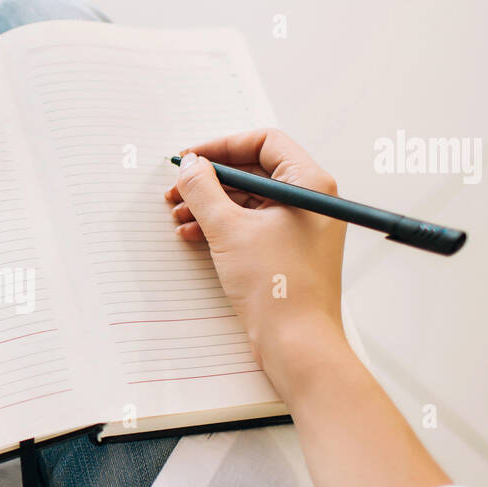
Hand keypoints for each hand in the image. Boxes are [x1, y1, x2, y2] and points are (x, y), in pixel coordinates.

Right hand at [165, 129, 346, 392]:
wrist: (296, 344)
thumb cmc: (278, 288)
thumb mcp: (229, 230)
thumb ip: (204, 190)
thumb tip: (191, 165)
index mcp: (309, 184)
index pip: (264, 142)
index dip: (222, 146)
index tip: (191, 158)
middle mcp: (309, 201)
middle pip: (253, 171)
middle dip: (211, 180)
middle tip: (178, 188)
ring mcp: (299, 227)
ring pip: (248, 200)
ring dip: (210, 204)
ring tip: (178, 215)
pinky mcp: (286, 251)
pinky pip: (250, 225)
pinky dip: (221, 226)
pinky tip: (193, 235)